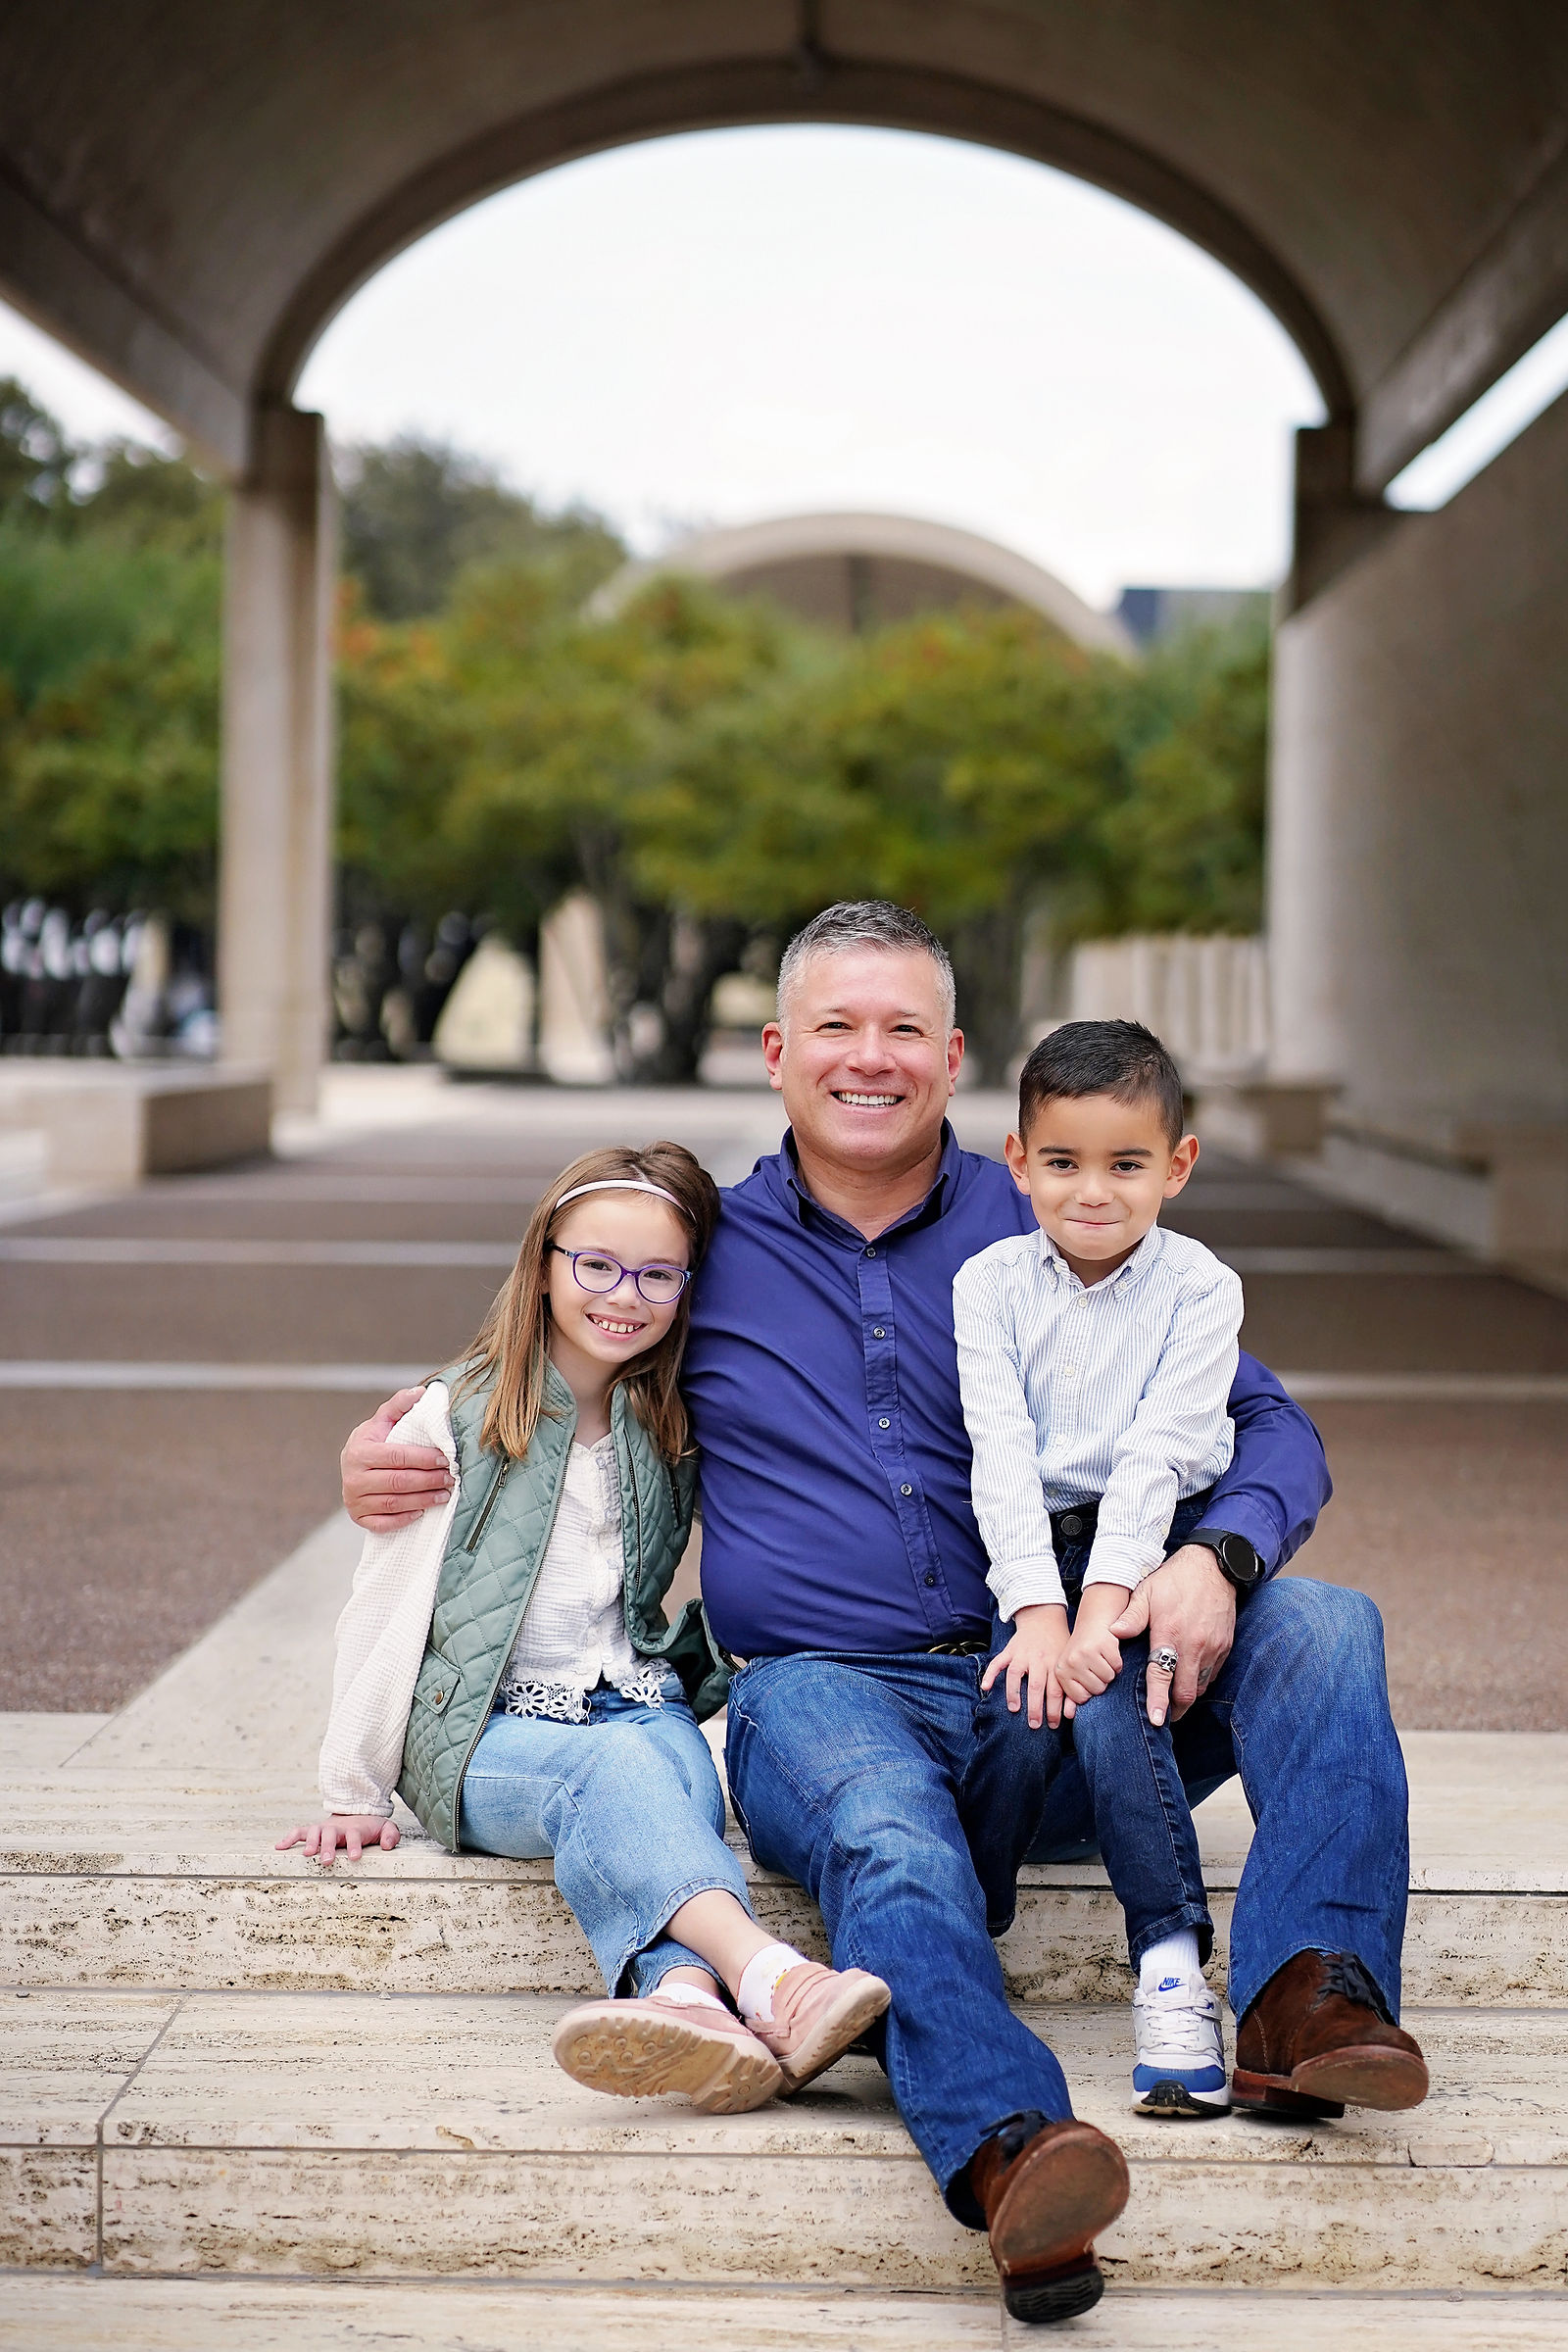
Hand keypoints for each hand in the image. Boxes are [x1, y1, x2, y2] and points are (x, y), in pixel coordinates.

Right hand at [276, 1814, 400, 1868]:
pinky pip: (298, 1832)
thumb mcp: (385, 1828)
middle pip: (331, 1834)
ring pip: (314, 1832)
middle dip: (328, 1847)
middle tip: (327, 1861)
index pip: (354, 1836)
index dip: (354, 1845)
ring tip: (307, 1855)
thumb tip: (387, 1846)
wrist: (356, 1815)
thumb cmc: (370, 1827)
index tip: (355, 1857)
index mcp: (355, 1829)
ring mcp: (323, 1828)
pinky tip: (279, 1847)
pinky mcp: (313, 1830)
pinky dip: (288, 1838)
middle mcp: (337, 1828)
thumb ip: (390, 1835)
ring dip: (310, 1842)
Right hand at [341, 1387, 451, 1530]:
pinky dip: (404, 1519)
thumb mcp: (383, 1420)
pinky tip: (422, 1511)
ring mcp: (354, 1500)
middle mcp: (353, 1478)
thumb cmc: (374, 1441)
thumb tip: (420, 1391)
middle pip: (398, 1481)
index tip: (445, 1458)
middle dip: (429, 1480)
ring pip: (394, 1503)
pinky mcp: (358, 1518)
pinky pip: (383, 1524)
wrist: (352, 1465)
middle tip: (451, 1477)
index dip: (424, 1458)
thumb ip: (399, 1405)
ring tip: (445, 1493)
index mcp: (359, 1451)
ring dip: (423, 1500)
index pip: (397, 1456)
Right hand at [981, 1603, 1068, 1728]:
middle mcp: (1038, 1659)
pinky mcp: (1009, 1650)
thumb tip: (1070, 1714)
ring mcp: (1022, 1654)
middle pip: (1036, 1686)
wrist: (1044, 1618)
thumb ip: (1069, 1687)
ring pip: (1015, 1674)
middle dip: (1035, 1708)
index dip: (1054, 1710)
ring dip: (1014, 1693)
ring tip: (1013, 1709)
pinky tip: (985, 1687)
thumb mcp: (1067, 1663)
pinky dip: (990, 1673)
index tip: (1053, 1725)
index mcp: (1055, 1664)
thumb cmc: (1058, 1644)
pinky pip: (998, 1662)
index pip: (1055, 1691)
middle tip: (1034, 1725)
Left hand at [1054, 1583, 1129, 1715]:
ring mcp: (1086, 1653)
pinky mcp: (1102, 1644)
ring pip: (1108, 1678)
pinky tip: (1109, 1650)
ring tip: (1101, 1657)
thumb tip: (1068, 1717)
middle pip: (1097, 1690)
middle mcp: (1071, 1662)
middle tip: (1096, 1664)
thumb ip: (1072, 1693)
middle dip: (1102, 1680)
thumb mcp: (1074, 1671)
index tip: (1088, 1677)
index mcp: (1061, 1671)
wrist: (1094, 1620)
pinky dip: (1118, 1660)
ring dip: (1110, 1670)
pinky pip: (1117, 1666)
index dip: (1090, 1690)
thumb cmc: (1084, 1651)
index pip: (1082, 1699)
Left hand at [1109, 1544, 1235, 1726]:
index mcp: (1170, 1634)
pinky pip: (1212, 1674)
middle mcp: (1194, 1646)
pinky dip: (1200, 1682)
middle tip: (1162, 1715)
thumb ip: (1131, 1616)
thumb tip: (1114, 1634)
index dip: (1159, 1701)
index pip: (1162, 1676)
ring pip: (1201, 1687)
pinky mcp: (1225, 1647)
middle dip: (1174, 1709)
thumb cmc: (1174, 1580)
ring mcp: (1212, 1648)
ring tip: (1173, 1701)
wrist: (1213, 1567)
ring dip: (1187, 1696)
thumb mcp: (1147, 1592)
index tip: (1156, 1720)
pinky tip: (1188, 1679)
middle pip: (1186, 1692)